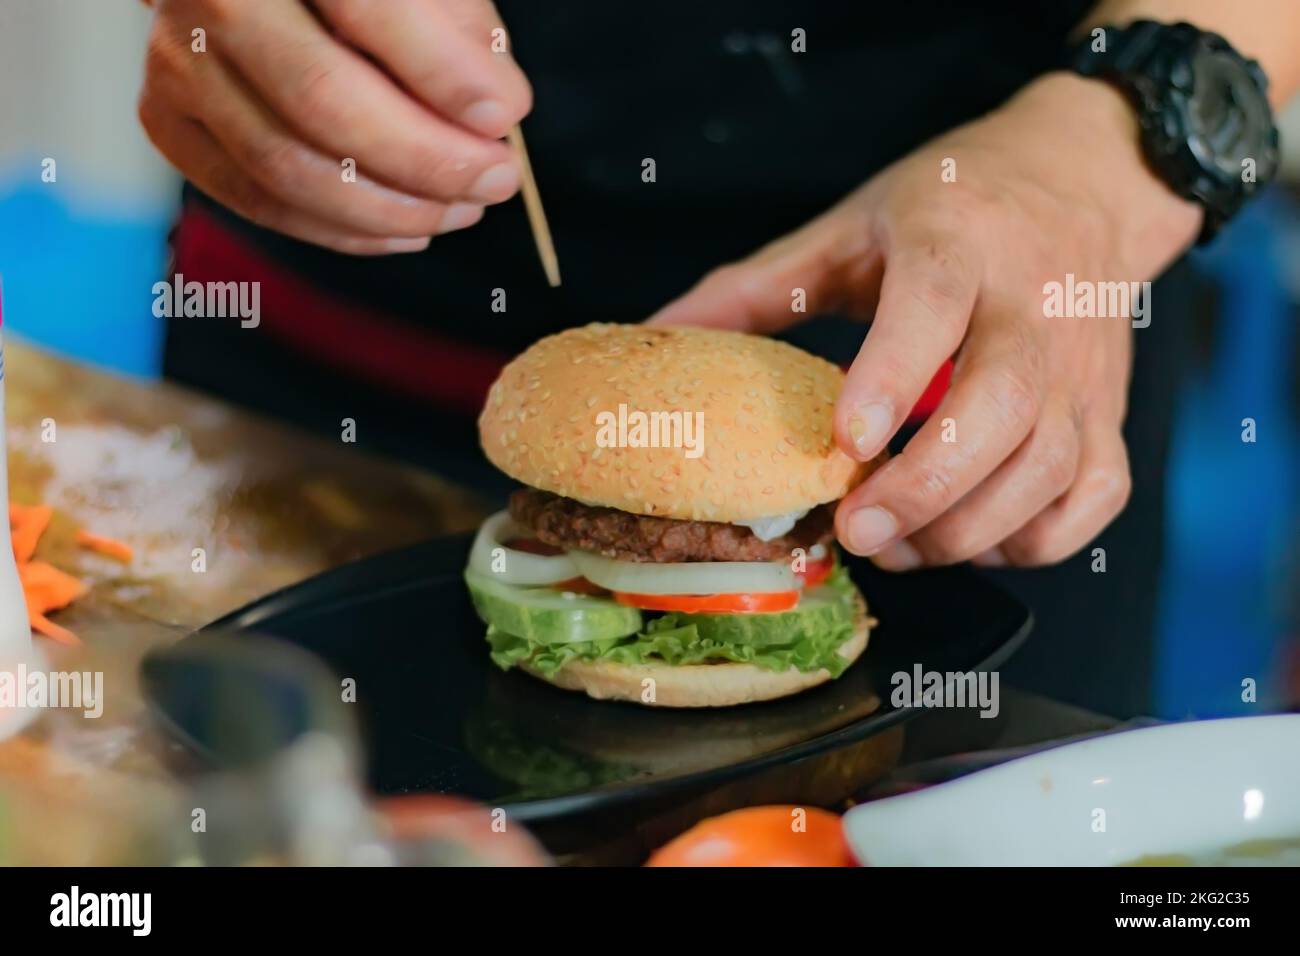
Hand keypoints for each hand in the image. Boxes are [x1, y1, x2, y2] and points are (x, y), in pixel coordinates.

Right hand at [139, 0, 531, 253]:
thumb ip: (455, 22)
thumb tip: (493, 108)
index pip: (366, 6)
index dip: (443, 72)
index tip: (505, 116)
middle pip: (322, 100)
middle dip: (426, 158)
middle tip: (496, 179)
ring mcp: (178, 62)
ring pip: (287, 167)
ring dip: (392, 207)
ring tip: (463, 207)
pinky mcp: (169, 120)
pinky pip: (260, 200)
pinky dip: (345, 229)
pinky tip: (408, 229)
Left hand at [650, 74, 1202, 568]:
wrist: (1079, 182)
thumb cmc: (952, 207)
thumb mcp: (848, 229)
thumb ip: (755, 287)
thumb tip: (661, 333)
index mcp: (956, 240)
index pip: (934, 303)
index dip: (892, 374)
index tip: (845, 439)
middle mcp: (1033, 304)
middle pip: (1004, 404)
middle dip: (929, 483)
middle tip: (859, 530)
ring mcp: (1081, 365)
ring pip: (1050, 463)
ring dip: (970, 528)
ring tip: (896, 545)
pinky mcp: (1108, 411)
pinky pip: (1094, 494)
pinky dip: (1037, 539)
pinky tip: (976, 539)